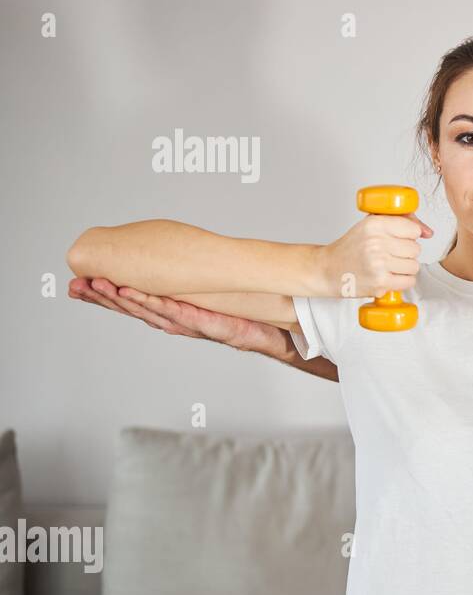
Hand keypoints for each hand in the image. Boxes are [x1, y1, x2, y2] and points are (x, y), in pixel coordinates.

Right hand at [68, 277, 291, 355]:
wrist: (274, 334)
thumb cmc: (242, 316)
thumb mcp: (210, 297)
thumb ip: (189, 284)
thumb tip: (172, 259)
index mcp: (173, 313)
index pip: (131, 303)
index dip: (104, 297)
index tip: (77, 285)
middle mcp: (177, 320)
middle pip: (133, 309)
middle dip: (103, 298)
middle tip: (76, 286)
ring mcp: (191, 324)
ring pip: (150, 312)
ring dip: (123, 300)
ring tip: (100, 286)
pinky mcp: (209, 325)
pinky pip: (179, 313)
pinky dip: (157, 304)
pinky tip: (137, 295)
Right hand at [317, 213, 431, 297]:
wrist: (327, 269)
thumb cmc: (351, 247)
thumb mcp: (371, 225)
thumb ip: (402, 221)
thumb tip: (429, 232)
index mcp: (374, 224)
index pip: (413, 229)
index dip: (408, 236)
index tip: (398, 239)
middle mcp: (376, 242)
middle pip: (415, 249)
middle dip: (406, 254)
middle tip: (390, 255)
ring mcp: (378, 263)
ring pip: (414, 266)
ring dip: (405, 268)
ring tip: (388, 266)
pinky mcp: (380, 282)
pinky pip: (409, 281)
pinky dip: (402, 281)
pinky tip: (389, 277)